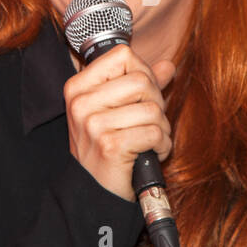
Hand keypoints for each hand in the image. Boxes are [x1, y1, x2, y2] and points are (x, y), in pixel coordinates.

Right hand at [63, 44, 175, 202]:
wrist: (94, 191)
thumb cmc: (107, 149)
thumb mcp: (118, 111)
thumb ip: (141, 84)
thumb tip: (168, 65)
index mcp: (78, 87)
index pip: (123, 55)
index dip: (143, 72)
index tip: (142, 95)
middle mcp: (81, 103)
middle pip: (141, 80)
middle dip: (157, 102)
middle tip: (151, 122)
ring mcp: (93, 124)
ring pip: (152, 108)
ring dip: (162, 128)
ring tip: (151, 141)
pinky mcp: (110, 146)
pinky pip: (154, 132)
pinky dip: (162, 145)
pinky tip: (152, 153)